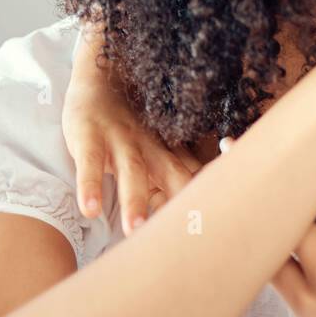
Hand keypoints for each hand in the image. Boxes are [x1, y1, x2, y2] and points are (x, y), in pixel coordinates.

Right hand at [62, 25, 198, 233]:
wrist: (102, 75)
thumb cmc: (134, 128)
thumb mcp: (160, 150)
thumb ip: (180, 177)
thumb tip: (204, 212)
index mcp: (174, 154)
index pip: (200, 179)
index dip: (214, 197)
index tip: (227, 226)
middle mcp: (153, 148)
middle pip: (174, 177)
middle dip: (180, 207)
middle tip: (185, 241)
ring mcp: (122, 140)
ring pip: (132, 172)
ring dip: (134, 201)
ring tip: (133, 232)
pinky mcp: (90, 135)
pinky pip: (89, 163)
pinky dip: (89, 185)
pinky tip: (90, 209)